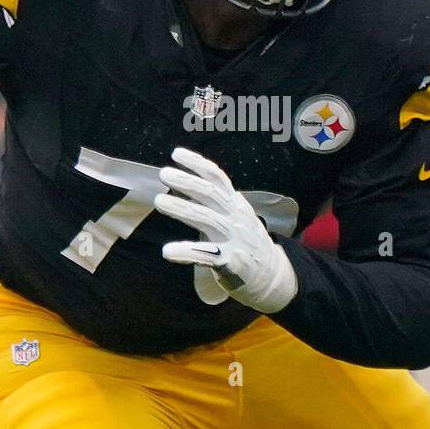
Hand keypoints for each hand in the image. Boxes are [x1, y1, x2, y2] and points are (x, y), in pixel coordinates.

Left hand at [153, 147, 296, 313]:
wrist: (270, 274)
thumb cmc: (244, 241)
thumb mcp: (234, 215)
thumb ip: (213, 201)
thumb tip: (183, 183)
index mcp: (235, 204)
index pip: (217, 177)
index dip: (197, 164)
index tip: (176, 154)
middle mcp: (235, 217)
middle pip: (210, 195)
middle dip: (187, 182)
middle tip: (164, 173)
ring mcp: (234, 238)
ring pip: (206, 219)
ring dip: (181, 209)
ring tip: (159, 201)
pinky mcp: (231, 262)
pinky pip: (206, 255)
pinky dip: (186, 252)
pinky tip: (168, 251)